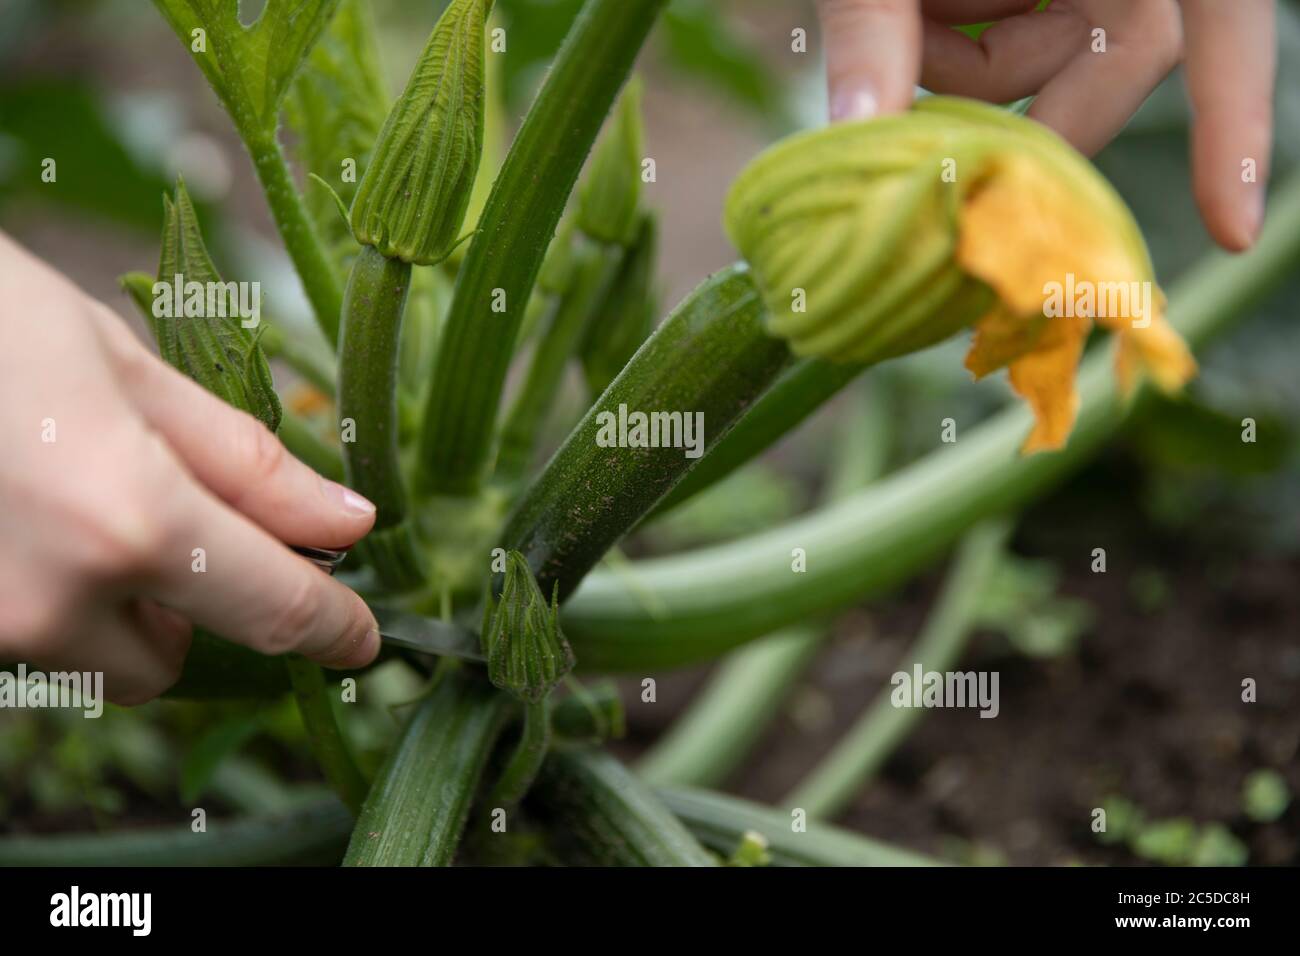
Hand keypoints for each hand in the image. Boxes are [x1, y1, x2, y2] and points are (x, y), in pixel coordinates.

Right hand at [0, 234, 379, 704]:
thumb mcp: (129, 372)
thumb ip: (248, 465)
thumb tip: (349, 523)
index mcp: (127, 520)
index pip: (273, 608)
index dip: (331, 626)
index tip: (360, 635)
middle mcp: (51, 600)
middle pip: (169, 663)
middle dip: (190, 608)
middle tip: (168, 514)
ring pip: (92, 662)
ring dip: (114, 609)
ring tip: (73, 498)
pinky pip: (29, 642)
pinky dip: (50, 597)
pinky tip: (26, 514)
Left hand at [815, 0, 1275, 250]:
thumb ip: (874, 22)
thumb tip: (856, 133)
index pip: (1222, 17)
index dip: (1233, 116)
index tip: (1230, 225)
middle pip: (1125, 55)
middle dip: (1022, 98)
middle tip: (931, 132)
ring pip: (1067, 50)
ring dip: (975, 63)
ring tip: (909, 16)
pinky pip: (1032, 25)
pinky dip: (967, 34)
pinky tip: (925, 5)